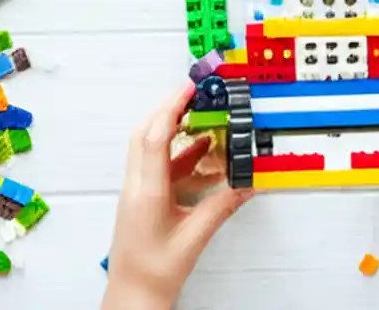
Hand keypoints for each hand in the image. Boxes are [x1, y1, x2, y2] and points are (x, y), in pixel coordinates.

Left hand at [102, 82, 255, 309]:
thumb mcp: (194, 239)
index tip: (189, 89)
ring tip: (205, 122)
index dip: (172, 108)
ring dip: (176, 132)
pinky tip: (201, 157)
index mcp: (146, 193)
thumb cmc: (154, 274)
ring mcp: (137, 192)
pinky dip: (180, 156)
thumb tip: (245, 185)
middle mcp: (136, 187)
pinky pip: (159, 167)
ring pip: (151, 149)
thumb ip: (221, 208)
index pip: (156, 138)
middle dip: (169, 109)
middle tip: (194, 94)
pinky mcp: (142, 199)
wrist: (133, 296)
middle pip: (147, 134)